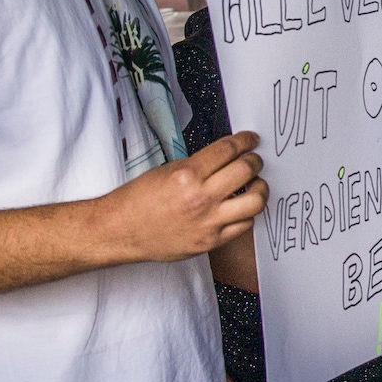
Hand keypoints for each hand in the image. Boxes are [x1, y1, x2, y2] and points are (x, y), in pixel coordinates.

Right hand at [100, 132, 265, 261]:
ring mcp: (208, 222)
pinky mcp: (210, 241)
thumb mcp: (166, 170)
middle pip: (246, 170)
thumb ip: (198, 165)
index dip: (245, 141)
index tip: (251, 140)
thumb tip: (226, 157)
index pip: (229, 150)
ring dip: (260, 188)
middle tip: (255, 160)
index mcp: (187, 175)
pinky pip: (244, 225)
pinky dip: (247, 214)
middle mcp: (200, 198)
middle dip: (255, 161)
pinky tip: (242, 207)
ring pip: (254, 201)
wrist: (121, 231)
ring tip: (256, 184)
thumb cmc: (138, 201)